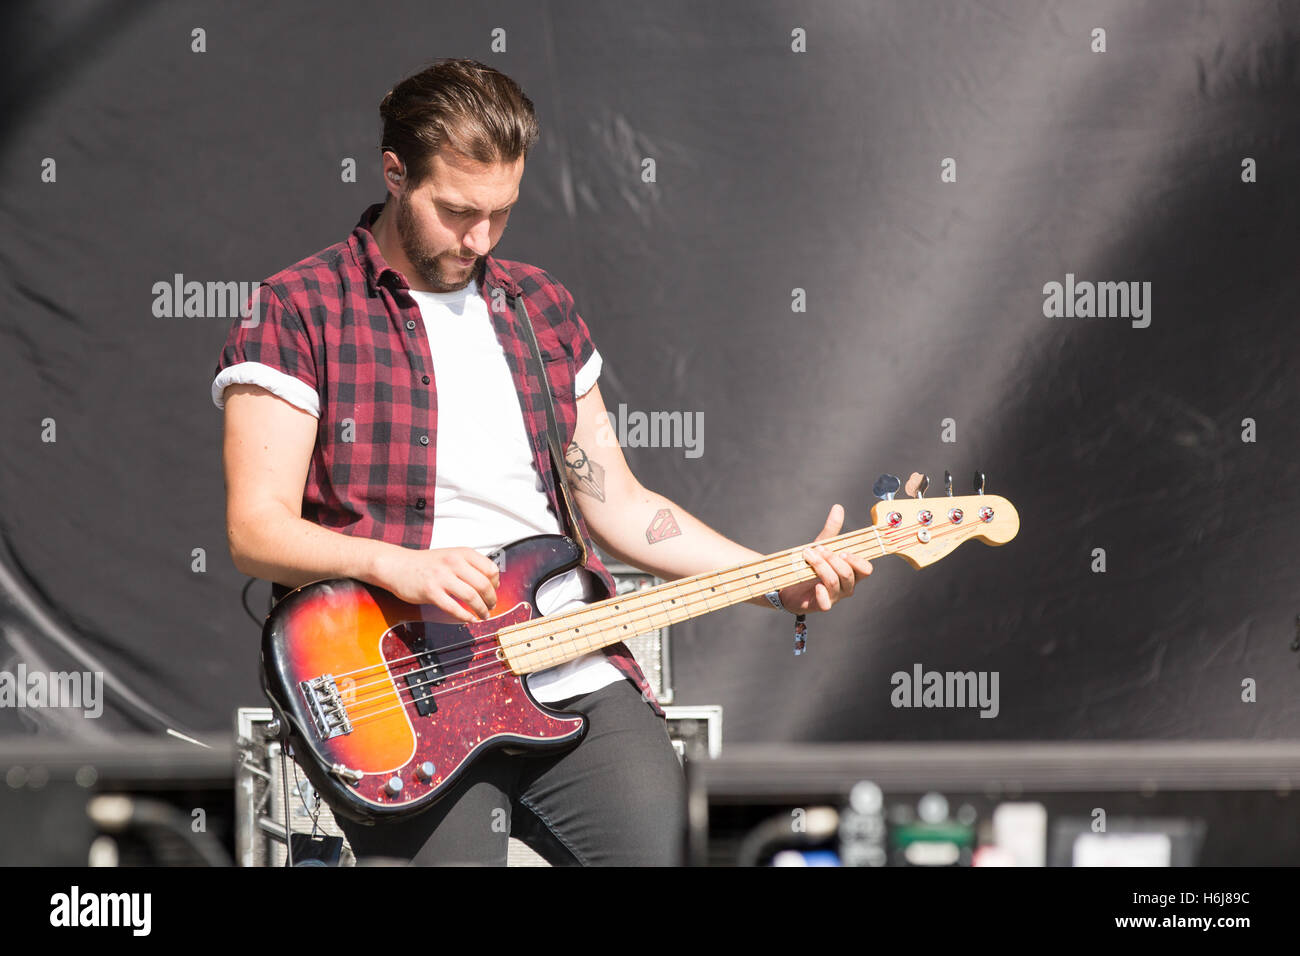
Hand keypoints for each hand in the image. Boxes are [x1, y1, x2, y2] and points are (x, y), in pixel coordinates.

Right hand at [373, 546, 500, 621]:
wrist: (397, 565)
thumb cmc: (426, 564)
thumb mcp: (451, 556)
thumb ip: (470, 566)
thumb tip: (492, 583)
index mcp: (462, 553)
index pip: (490, 569)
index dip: (496, 584)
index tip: (494, 591)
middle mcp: (453, 562)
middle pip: (483, 584)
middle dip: (491, 599)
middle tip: (491, 607)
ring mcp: (441, 577)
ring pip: (471, 597)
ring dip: (481, 609)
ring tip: (483, 615)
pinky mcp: (430, 592)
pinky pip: (454, 608)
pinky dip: (465, 616)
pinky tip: (470, 619)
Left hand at [777, 503, 872, 612]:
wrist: (788, 584)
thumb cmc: (810, 566)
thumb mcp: (821, 546)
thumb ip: (831, 530)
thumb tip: (837, 508)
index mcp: (851, 572)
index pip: (866, 569)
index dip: (857, 560)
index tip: (842, 551)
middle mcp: (846, 586)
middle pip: (848, 574)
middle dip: (833, 559)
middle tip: (818, 549)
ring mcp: (834, 597)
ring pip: (834, 583)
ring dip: (821, 567)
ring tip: (808, 555)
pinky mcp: (819, 605)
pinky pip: (826, 604)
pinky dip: (821, 594)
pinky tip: (815, 585)